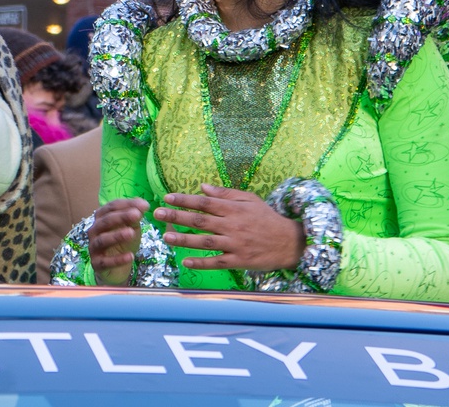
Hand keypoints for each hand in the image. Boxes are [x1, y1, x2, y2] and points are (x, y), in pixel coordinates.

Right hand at [87, 198, 147, 285]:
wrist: (116, 268)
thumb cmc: (123, 244)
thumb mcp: (131, 228)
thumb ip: (135, 217)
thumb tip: (143, 204)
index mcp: (101, 218)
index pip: (111, 207)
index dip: (127, 205)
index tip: (145, 205)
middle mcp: (94, 230)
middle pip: (105, 221)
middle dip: (121, 217)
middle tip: (137, 215)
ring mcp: (94, 247)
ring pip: (102, 240)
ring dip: (116, 235)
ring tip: (131, 233)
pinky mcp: (97, 264)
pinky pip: (105, 261)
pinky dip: (118, 259)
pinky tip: (130, 256)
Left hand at [153, 184, 303, 271]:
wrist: (291, 242)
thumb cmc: (267, 218)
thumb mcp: (249, 200)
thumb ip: (225, 194)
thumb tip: (201, 186)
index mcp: (234, 209)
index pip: (204, 203)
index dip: (185, 200)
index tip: (167, 197)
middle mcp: (232, 226)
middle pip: (200, 221)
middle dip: (177, 217)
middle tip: (157, 213)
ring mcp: (235, 245)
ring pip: (205, 242)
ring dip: (184, 240)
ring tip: (166, 237)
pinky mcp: (240, 261)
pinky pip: (217, 262)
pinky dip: (201, 263)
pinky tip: (186, 262)